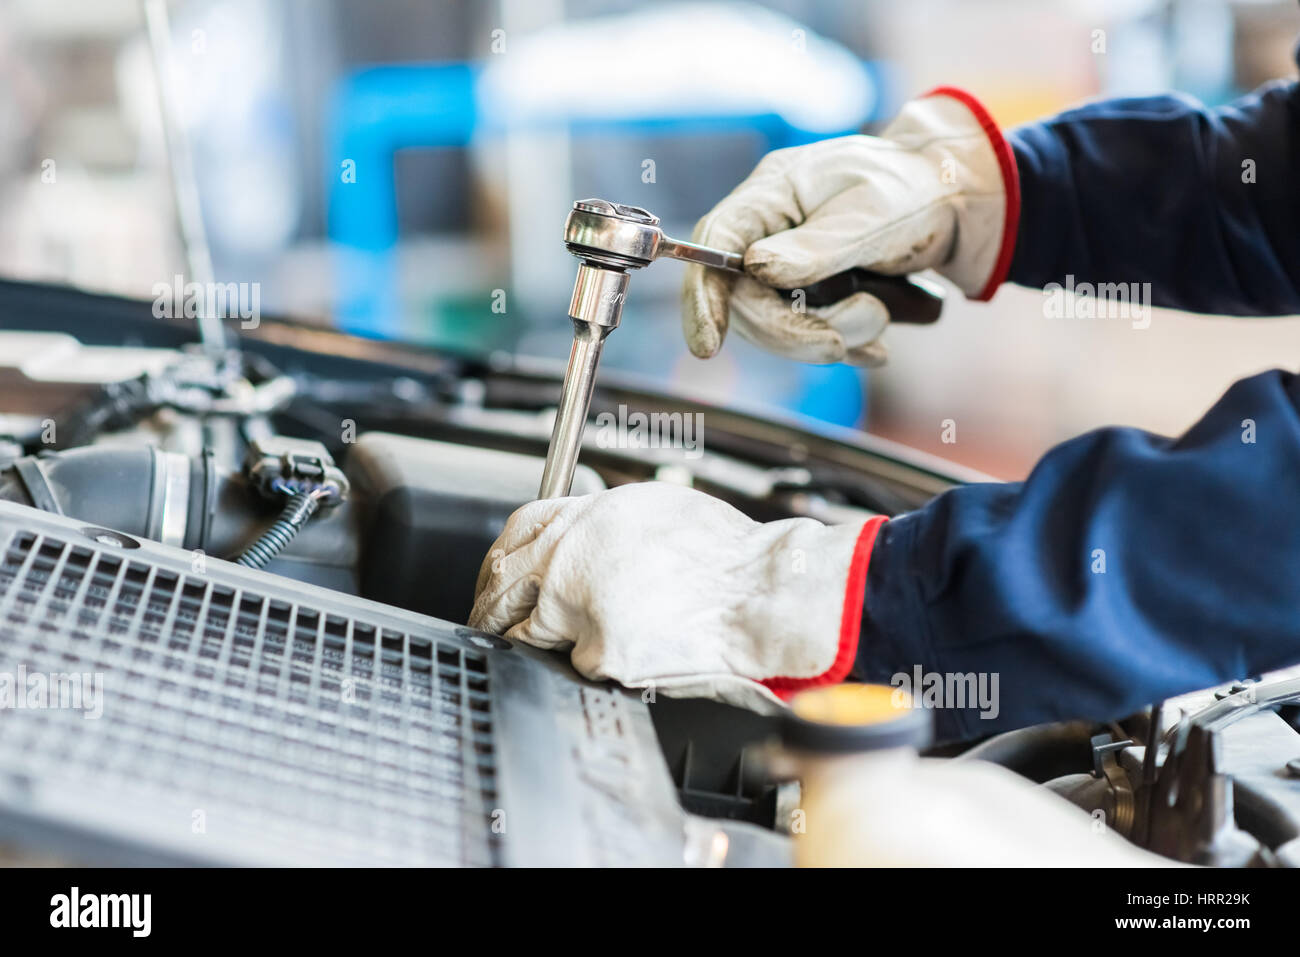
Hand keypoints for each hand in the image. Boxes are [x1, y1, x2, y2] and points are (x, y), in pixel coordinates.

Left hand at [468, 482, 879, 711]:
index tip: (496, 579)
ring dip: (541, 640)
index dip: (499, 562)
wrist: (756, 591)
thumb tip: (572, 533)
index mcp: (579, 520)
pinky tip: (628, 649)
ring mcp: (576, 611)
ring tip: (581, 638)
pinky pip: (578, 664)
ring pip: (529, 634)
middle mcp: (566, 561)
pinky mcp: (598, 654)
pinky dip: (597, 662)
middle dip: (493, 610)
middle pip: (501, 590)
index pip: (511, 537)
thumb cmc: (721, 550)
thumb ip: (597, 520)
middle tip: (498, 623)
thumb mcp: (649, 507)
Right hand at [682, 88, 1015, 364]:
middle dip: (797, 329)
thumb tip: (757, 270)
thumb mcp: (871, 211)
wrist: (956, 201)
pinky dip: (843, 346)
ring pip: (776, 324)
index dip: (703, 298)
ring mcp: (786, 264)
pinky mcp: (809, 293)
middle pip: (745, 299)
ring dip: (830, 337)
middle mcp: (767, 230)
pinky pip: (806, 333)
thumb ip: (815, 245)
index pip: (714, 245)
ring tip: (880, 319)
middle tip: (858, 329)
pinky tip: (875, 346)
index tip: (708, 345)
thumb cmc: (915, 189)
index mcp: (771, 193)